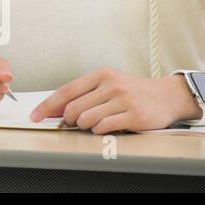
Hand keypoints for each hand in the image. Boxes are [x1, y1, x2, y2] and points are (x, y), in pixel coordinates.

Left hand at [29, 67, 199, 133]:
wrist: (168, 96)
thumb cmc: (134, 91)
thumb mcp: (109, 83)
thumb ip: (85, 93)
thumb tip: (57, 109)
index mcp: (100, 74)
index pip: (66, 91)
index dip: (48, 106)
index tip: (36, 116)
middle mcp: (110, 84)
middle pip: (74, 107)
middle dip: (68, 120)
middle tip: (72, 123)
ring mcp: (122, 100)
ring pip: (87, 119)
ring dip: (84, 126)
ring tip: (92, 124)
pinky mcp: (133, 115)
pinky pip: (104, 127)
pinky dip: (99, 131)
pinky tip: (103, 127)